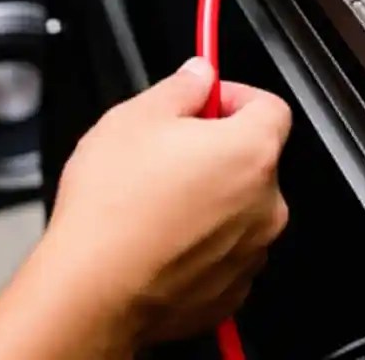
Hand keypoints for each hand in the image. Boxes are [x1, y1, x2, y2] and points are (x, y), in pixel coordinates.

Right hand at [0, 58, 292, 359]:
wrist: (93, 290)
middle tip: (169, 150)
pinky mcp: (233, 289)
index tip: (206, 100)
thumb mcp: (135, 118)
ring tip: (157, 200)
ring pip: (239, 208)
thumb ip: (181, 88)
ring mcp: (252, 251)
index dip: (236, 97)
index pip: (271, 107)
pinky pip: (225, 251)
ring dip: (211, 198)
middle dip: (218, 149)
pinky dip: (202, 242)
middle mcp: (265, 204)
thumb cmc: (111, 208)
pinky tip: (161, 237)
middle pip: (255, 160)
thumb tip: (198, 75)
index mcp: (251, 152)